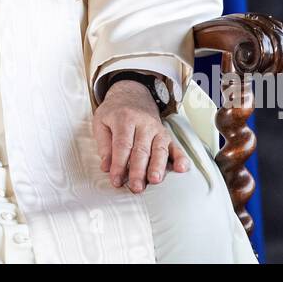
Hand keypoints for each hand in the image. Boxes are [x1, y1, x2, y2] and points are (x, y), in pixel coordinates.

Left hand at [93, 79, 188, 193]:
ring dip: (157, 166)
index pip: (122, 145)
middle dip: (138, 170)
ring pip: (159, 149)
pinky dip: (179, 158)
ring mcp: (157, 129)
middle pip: (141, 149)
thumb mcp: (101, 122)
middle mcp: (143, 123)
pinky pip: (175, 146)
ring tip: (154, 180)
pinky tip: (181, 168)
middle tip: (136, 187)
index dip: (119, 164)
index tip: (116, 180)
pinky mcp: (166, 134)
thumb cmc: (114, 112)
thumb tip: (106, 167)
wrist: (132, 94)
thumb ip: (104, 145)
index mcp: (124, 119)